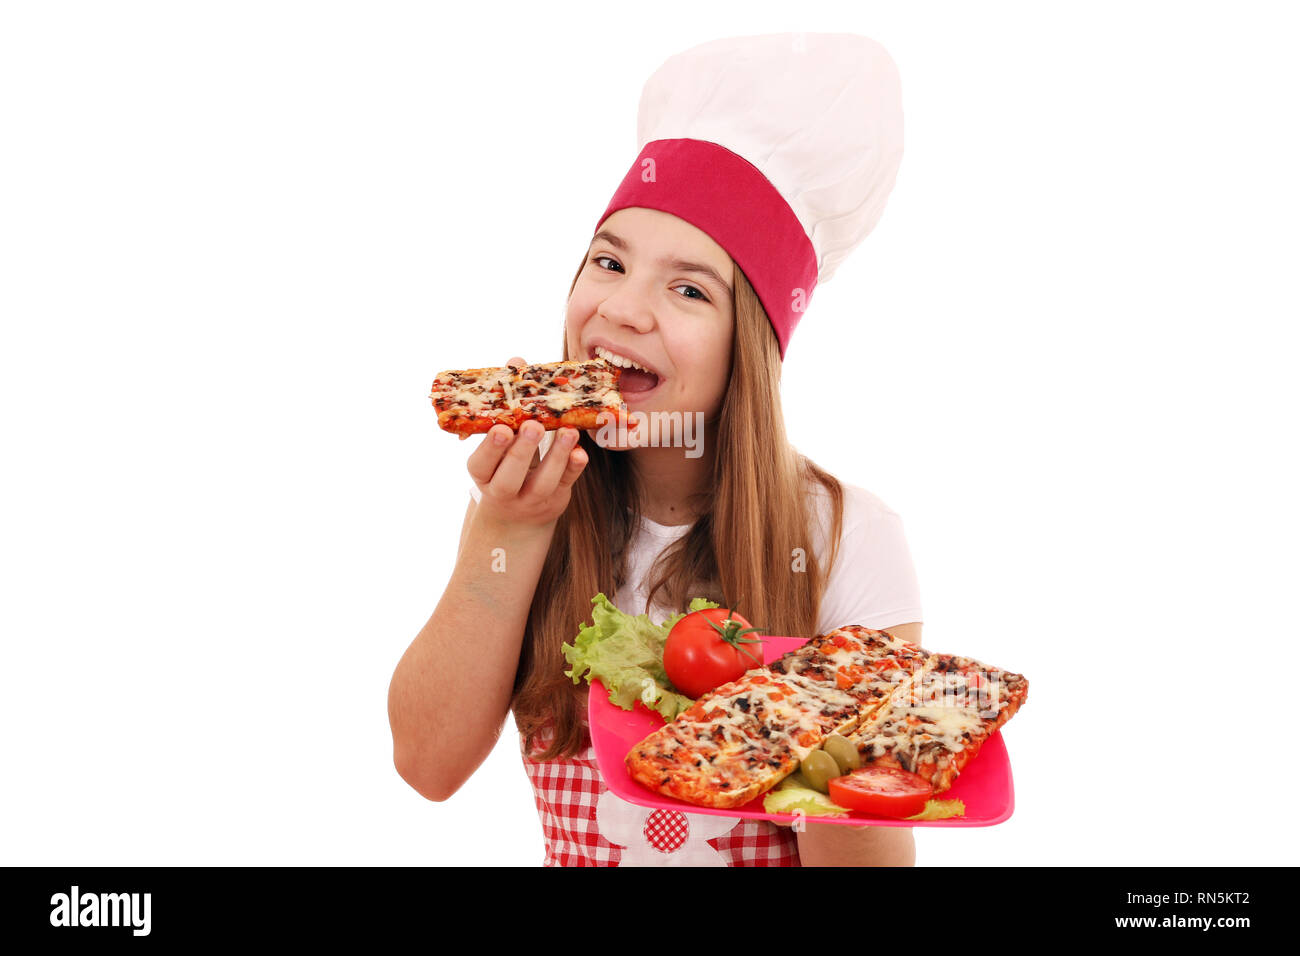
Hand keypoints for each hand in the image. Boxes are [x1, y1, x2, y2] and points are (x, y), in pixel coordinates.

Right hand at [465, 356, 588, 528]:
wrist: (516, 513)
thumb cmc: (504, 463)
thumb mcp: (498, 440)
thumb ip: (507, 403)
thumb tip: (516, 361)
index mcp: (483, 473)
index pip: (481, 463)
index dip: (490, 448)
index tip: (501, 428)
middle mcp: (503, 491)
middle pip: (510, 476)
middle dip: (522, 450)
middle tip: (533, 426)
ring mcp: (530, 499)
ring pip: (542, 482)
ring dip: (556, 455)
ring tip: (567, 431)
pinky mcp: (555, 499)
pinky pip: (566, 484)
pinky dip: (573, 467)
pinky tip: (581, 452)